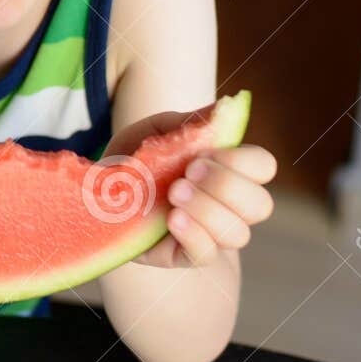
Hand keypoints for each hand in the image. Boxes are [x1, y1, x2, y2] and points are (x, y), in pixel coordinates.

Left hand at [102, 108, 277, 268]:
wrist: (97, 194)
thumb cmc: (134, 161)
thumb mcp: (154, 132)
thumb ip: (189, 122)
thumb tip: (226, 105)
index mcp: (227, 170)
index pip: (263, 167)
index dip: (242, 162)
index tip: (202, 155)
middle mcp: (228, 205)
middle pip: (260, 204)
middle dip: (225, 186)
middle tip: (186, 175)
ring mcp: (211, 233)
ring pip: (238, 233)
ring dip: (207, 210)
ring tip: (173, 195)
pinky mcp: (186, 255)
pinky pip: (207, 254)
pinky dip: (194, 235)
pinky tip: (171, 219)